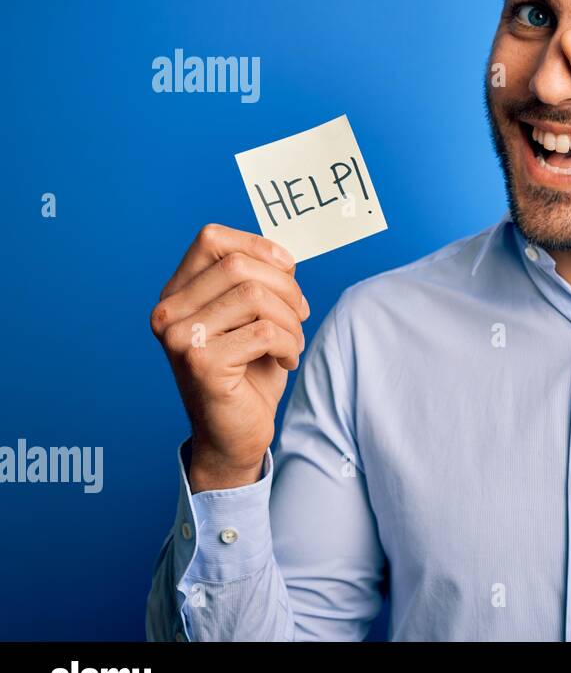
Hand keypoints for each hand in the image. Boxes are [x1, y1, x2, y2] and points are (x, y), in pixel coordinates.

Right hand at [150, 224, 308, 490]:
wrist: (234, 434)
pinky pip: (265, 332)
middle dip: (286, 288)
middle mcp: (168, 312)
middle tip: (300, 316)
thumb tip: (283, 256)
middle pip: (240, 266)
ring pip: (255, 297)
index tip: (288, 270)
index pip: (211, 238)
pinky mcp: (201, 363)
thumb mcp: (253, 316)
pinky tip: (286, 361)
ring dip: (291, 321)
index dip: (258, 246)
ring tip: (293, 343)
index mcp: (177, 293)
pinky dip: (289, 345)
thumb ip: (259, 280)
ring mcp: (179, 338)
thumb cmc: (248, 371)